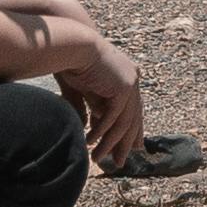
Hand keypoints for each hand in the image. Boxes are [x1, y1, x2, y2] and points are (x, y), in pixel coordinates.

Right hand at [51, 27, 147, 170]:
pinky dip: (102, 132)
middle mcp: (132, 80)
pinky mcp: (123, 87)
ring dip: (110, 143)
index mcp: (125, 78)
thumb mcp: (83, 90)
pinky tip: (91, 143)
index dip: (131, 131)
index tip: (130, 149)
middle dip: (125, 144)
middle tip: (119, 163)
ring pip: (123, 122)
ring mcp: (131, 83)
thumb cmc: (74, 62)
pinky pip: (114, 117)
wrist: (74, 43)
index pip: (132, 111)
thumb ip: (88, 107)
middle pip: (132, 120)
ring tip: (98, 160)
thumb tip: (87, 126)